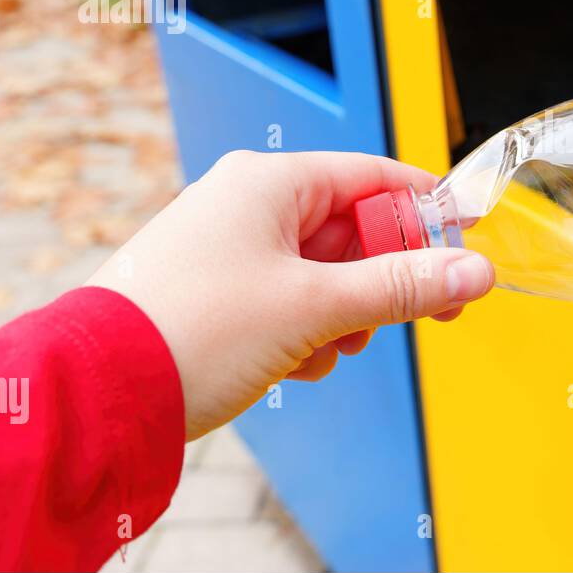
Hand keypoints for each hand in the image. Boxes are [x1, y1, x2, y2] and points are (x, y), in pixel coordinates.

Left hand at [85, 150, 493, 440]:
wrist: (96, 396)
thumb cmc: (193, 332)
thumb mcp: (317, 308)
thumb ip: (403, 286)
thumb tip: (476, 271)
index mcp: (268, 182)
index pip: (373, 175)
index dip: (426, 208)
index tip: (466, 238)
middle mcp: (246, 204)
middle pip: (351, 228)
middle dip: (383, 278)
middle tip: (422, 312)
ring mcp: (227, 248)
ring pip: (322, 271)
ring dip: (342, 313)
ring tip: (328, 347)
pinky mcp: (216, 291)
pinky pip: (287, 298)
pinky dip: (304, 330)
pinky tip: (292, 363)